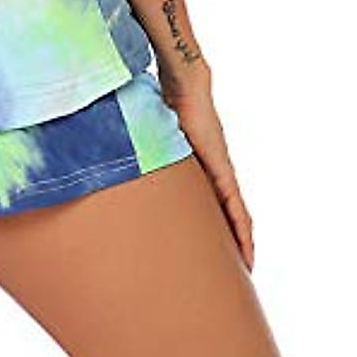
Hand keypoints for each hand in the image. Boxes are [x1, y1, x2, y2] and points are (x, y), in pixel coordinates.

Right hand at [160, 63, 254, 271]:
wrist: (185, 87)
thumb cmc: (164, 104)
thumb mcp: (150, 138)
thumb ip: (140, 149)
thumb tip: (109, 153)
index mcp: (199, 167)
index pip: (210, 203)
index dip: (213, 226)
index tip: (212, 249)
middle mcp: (215, 172)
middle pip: (227, 215)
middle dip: (228, 242)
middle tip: (226, 269)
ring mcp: (222, 173)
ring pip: (236, 218)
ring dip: (240, 243)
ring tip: (242, 268)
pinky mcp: (224, 173)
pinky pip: (238, 211)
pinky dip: (243, 233)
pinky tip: (247, 252)